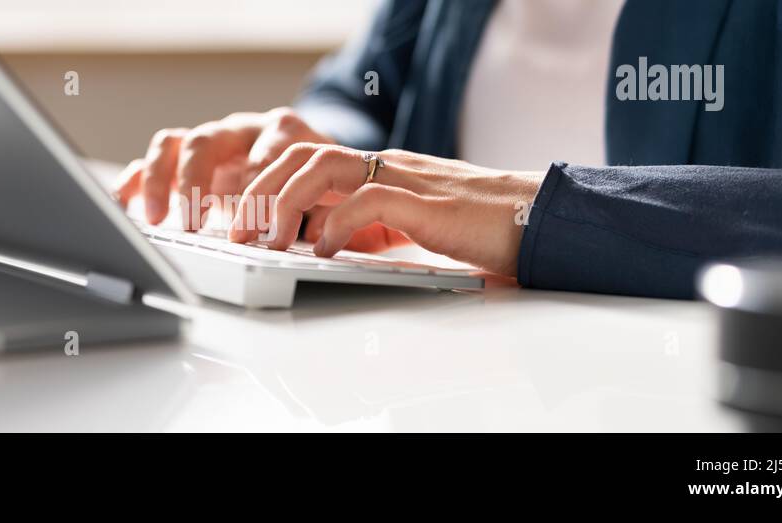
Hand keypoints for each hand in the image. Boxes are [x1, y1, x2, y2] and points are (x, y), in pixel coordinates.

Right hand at [114, 107, 333, 227]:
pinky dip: (137, 179)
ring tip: (158, 219)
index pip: (264, 151)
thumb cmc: (317, 179)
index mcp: (280, 131)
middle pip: (207, 140)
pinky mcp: (187, 157)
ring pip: (175, 144)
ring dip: (163, 180)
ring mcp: (210, 140)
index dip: (256, 186)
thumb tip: (318, 237)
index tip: (250, 222)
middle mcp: (240, 129)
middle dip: (196, 182)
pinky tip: (123, 203)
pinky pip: (155, 160)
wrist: (307, 158)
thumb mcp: (328, 191)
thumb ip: (322, 209)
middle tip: (193, 222)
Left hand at [229, 145, 545, 277]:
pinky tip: (321, 250)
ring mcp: (407, 180)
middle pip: (302, 157)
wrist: (543, 220)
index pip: (308, 158)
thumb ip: (371, 230)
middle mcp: (388, 167)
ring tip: (266, 241)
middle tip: (238, 233)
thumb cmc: (485, 230)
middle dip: (259, 192)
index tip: (242, 220)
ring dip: (283, 204)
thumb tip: (319, 249)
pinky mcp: (428, 204)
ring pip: (323, 168)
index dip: (267, 184)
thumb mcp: (413, 228)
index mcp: (382, 170)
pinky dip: (335, 224)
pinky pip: (368, 200)